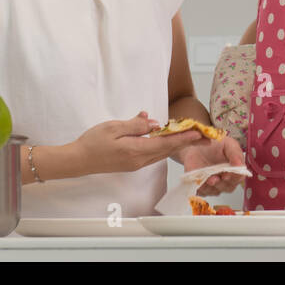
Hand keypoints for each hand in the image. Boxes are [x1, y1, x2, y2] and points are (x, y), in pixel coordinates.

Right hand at [71, 111, 202, 174]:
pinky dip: (165, 146)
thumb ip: (135, 125)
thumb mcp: (114, 127)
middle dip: (187, 142)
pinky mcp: (133, 163)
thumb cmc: (93, 142)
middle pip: (168, 150)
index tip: (198, 132)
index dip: (183, 137)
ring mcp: (136, 164)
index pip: (166, 143)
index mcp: (136, 150)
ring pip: (162, 153)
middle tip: (205, 136)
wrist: (78, 160)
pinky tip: (168, 138)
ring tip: (193, 137)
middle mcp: (140, 160)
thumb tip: (153, 121)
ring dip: (178, 144)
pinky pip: (154, 154)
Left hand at [179, 134, 246, 195]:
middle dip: (222, 183)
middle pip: (228, 187)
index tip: (227, 174)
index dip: (234, 177)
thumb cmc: (214, 145)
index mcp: (235, 169)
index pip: (239, 177)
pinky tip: (200, 180)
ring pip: (216, 191)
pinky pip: (203, 192)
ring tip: (208, 178)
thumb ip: (235, 153)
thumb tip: (240, 165)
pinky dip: (202, 187)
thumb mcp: (228, 144)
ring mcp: (215, 185)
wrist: (197, 146)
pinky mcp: (203, 187)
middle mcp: (226, 179)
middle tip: (217, 177)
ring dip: (212, 186)